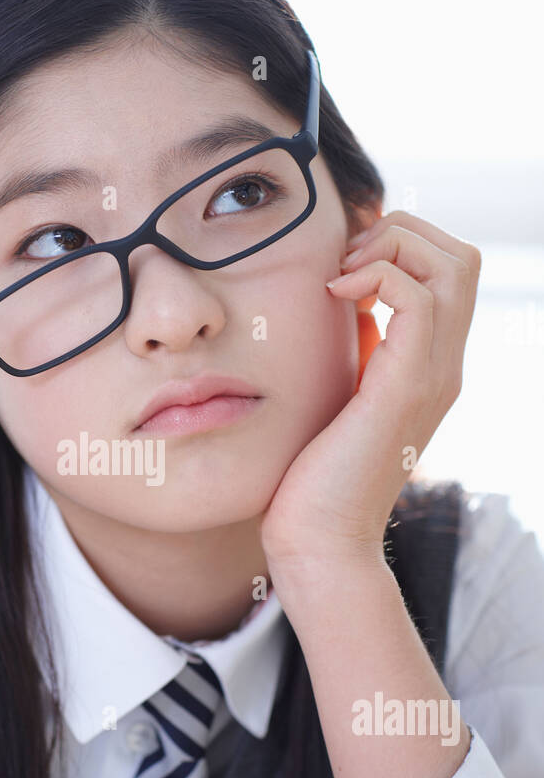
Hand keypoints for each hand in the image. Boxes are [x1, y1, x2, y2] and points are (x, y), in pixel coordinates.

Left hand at [260, 210, 480, 573]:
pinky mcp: (403, 390)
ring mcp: (430, 377)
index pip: (452, 270)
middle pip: (463, 256)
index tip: (343, 266)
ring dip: (391, 249)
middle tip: (344, 263)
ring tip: (341, 277)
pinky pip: (418, 301)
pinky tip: (335, 297)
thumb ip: (356, 349)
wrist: (319, 543)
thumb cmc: (313, 478)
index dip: (402, 244)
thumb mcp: (338, 395)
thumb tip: (349, 300)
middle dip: (401, 234)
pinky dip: (378, 278)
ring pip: (453, 266)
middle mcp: (442, 366)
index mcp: (429, 365)